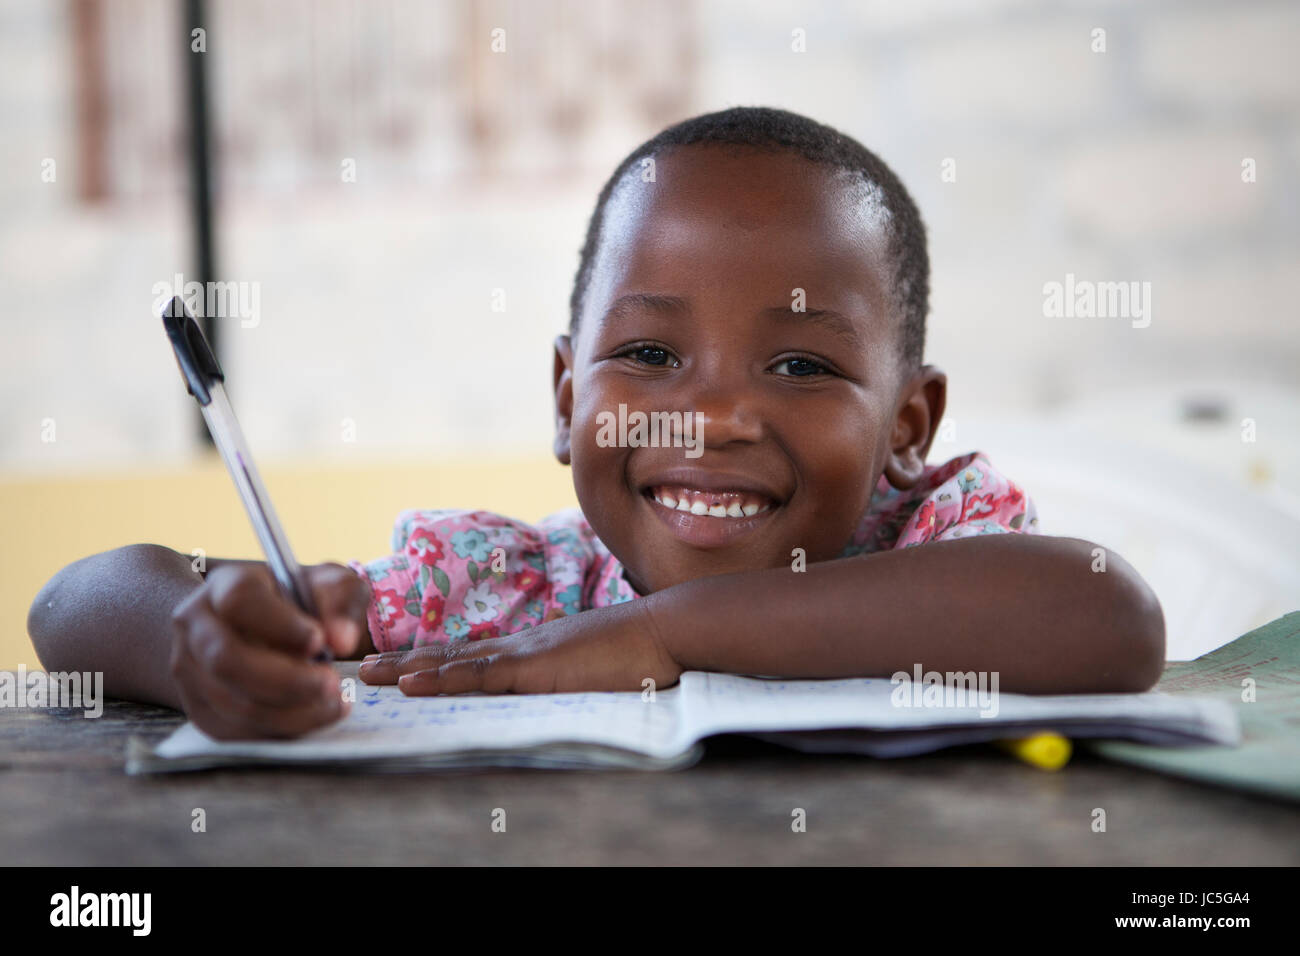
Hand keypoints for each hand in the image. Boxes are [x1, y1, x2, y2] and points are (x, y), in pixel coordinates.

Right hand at [169, 562, 368, 738]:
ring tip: (333, 702)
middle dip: (287, 680)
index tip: (319, 642)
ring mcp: (188, 669)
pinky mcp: (198, 708)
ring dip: (290, 711)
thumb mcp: (329, 586)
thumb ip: (341, 602)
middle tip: (332, 684)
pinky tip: (314, 716)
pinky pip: (235, 730)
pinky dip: (280, 730)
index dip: (281, 625)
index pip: (240, 601)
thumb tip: (342, 639)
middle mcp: (196, 625)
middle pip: (227, 659)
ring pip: (232, 701)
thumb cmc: (304, 602)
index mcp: (225, 584)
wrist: (270, 626)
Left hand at [358, 601, 681, 695]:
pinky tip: (412, 682)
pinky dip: (441, 678)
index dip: (439, 660)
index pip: (477, 654)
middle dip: (408, 662)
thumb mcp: (597, 666)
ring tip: (370, 676)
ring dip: (409, 669)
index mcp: (536, 647)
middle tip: (367, 669)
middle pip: (454, 653)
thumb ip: (572, 674)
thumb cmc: (643, 651)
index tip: (405, 665)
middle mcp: (523, 645)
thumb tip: (561, 685)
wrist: (666, 629)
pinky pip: (479, 675)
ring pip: (455, 662)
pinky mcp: (535, 668)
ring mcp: (526, 653)